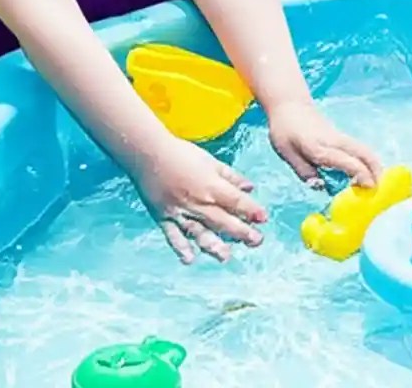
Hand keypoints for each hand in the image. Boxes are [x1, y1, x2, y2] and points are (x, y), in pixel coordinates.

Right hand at [130, 136, 268, 263]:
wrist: (147, 153)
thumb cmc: (181, 154)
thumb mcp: (210, 162)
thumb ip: (231, 177)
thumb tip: (250, 188)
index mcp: (211, 185)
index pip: (236, 201)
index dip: (251, 210)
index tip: (263, 218)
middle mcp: (197, 201)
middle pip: (222, 220)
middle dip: (241, 232)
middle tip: (257, 241)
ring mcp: (180, 211)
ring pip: (199, 231)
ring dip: (213, 245)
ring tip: (225, 256)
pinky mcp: (164, 217)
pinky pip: (173, 234)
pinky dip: (180, 247)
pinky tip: (189, 259)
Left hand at [267, 101, 383, 189]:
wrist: (290, 105)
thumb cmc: (285, 130)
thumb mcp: (286, 154)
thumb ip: (304, 171)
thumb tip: (320, 186)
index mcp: (318, 147)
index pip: (345, 161)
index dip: (360, 174)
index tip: (369, 187)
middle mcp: (334, 141)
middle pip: (363, 153)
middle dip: (375, 170)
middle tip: (379, 189)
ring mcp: (340, 137)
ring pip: (364, 149)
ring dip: (375, 165)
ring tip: (377, 182)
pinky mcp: (341, 137)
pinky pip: (360, 148)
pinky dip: (368, 160)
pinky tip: (368, 172)